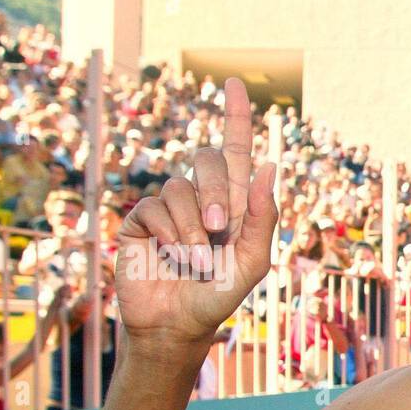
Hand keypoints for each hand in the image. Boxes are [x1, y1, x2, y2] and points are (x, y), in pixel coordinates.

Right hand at [114, 77, 277, 348]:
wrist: (177, 326)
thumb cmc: (218, 297)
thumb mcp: (252, 263)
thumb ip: (263, 219)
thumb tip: (269, 166)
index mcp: (234, 205)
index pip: (235, 151)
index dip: (234, 116)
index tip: (234, 83)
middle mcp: (202, 199)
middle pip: (209, 160)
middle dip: (217, 191)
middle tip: (219, 229)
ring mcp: (170, 208)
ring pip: (180, 187)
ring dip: (192, 226)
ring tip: (196, 259)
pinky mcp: (141, 221)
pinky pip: (155, 206)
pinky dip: (170, 232)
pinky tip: (172, 255)